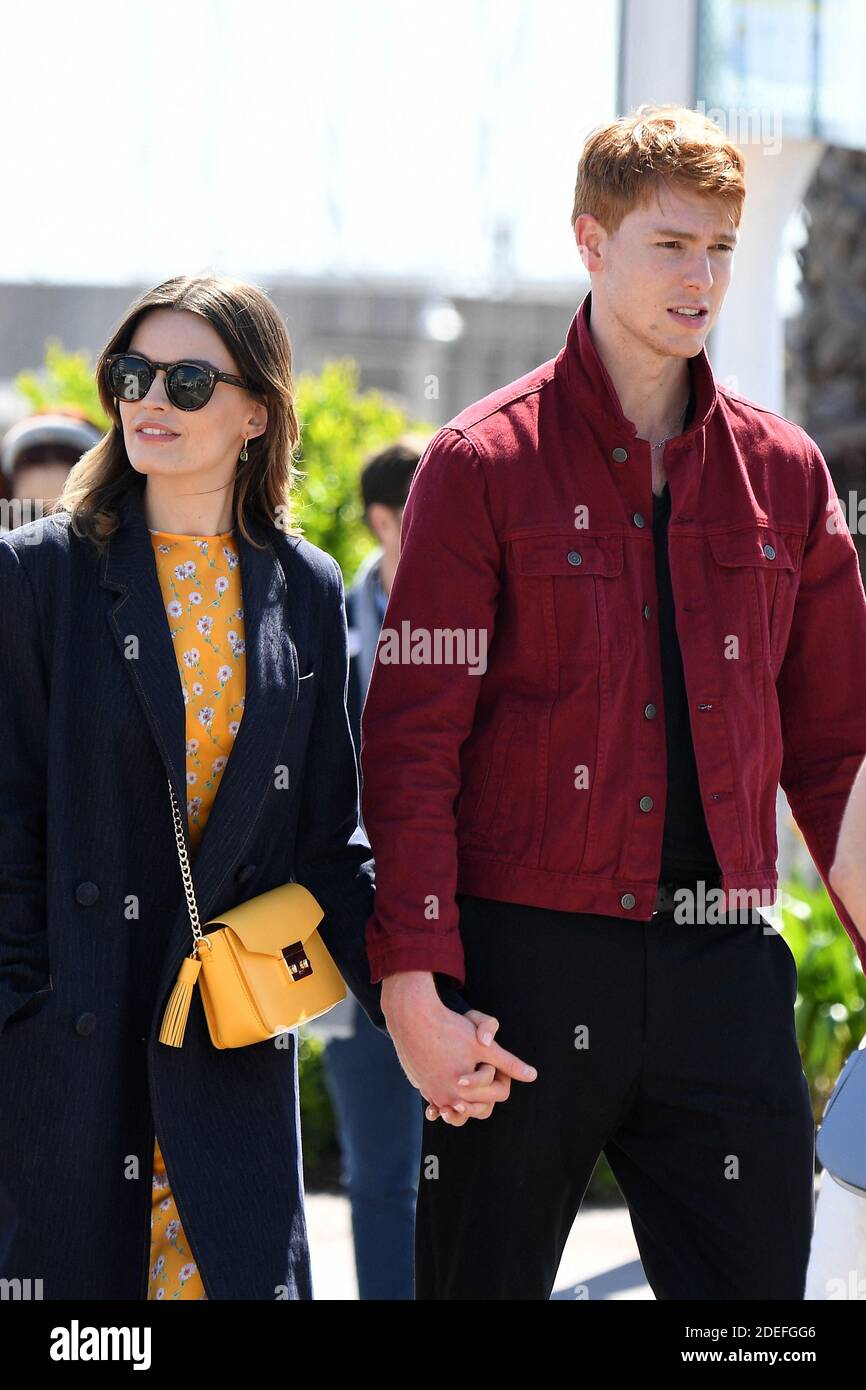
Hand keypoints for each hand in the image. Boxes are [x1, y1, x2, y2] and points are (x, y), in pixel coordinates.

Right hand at [381, 972, 536, 1126]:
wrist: (412, 1017)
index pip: (498, 1094)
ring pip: (457, 1106)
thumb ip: (508, 1063)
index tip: (492, 1061)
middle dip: (485, 1088)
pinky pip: (438, 1098)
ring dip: (466, 1096)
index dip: (500, 1075)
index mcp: (466, 1090)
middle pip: (479, 1104)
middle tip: (483, 1067)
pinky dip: (447, 1091)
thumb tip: (532, 1076)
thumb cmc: (450, 1028)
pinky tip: (451, 1077)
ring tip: (470, 1077)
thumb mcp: (484, 1045)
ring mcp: (431, 1093)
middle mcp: (447, 1098)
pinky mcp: (420, 1086)